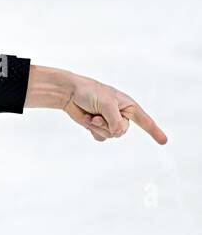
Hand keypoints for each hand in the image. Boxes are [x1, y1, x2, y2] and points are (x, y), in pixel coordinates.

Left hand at [51, 71, 167, 143]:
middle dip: (107, 125)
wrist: (69, 93)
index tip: (164, 141)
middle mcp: (122, 115)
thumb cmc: (89, 92)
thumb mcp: (107, 104)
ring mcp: (110, 121)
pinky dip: (92, 130)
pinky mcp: (98, 126)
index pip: (145, 121)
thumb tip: (117, 134)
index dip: (155, 131)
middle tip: (97, 114)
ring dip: (97, 127)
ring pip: (110, 135)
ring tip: (91, 116)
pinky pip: (101, 137)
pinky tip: (87, 120)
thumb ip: (116, 121)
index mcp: (129, 106)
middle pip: (122, 131)